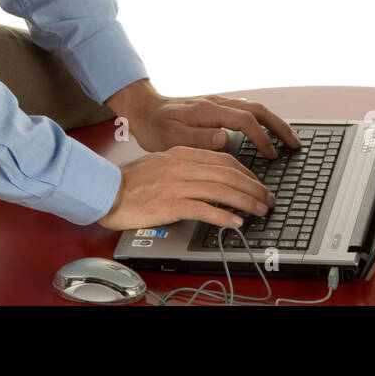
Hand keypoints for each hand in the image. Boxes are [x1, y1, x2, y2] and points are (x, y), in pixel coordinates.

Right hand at [95, 146, 276, 230]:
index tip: (257, 184)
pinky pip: (204, 208)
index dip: (246, 172)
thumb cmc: (131, 181)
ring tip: (260, 210)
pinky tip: (235, 222)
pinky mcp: (171, 203)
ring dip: (246, 201)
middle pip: (229, 173)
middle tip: (267, 198)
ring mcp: (177, 183)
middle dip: (254, 187)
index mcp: (182, 153)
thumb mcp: (162, 163)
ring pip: (222, 189)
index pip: (224, 159)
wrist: (107, 190)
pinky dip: (224, 216)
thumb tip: (210, 176)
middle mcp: (183, 165)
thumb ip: (186, 165)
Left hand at [109, 83, 300, 158]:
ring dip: (274, 122)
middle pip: (257, 110)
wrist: (144, 109)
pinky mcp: (217, 107)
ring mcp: (218, 103)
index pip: (245, 120)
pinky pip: (246, 110)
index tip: (271, 155)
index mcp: (207, 110)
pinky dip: (263, 120)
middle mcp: (216, 103)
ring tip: (288, 140)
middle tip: (295, 145)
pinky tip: (268, 132)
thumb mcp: (171, 138)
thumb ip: (198, 138)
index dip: (261, 138)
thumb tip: (225, 138)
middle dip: (279, 126)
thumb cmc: (155, 126)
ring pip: (255, 108)